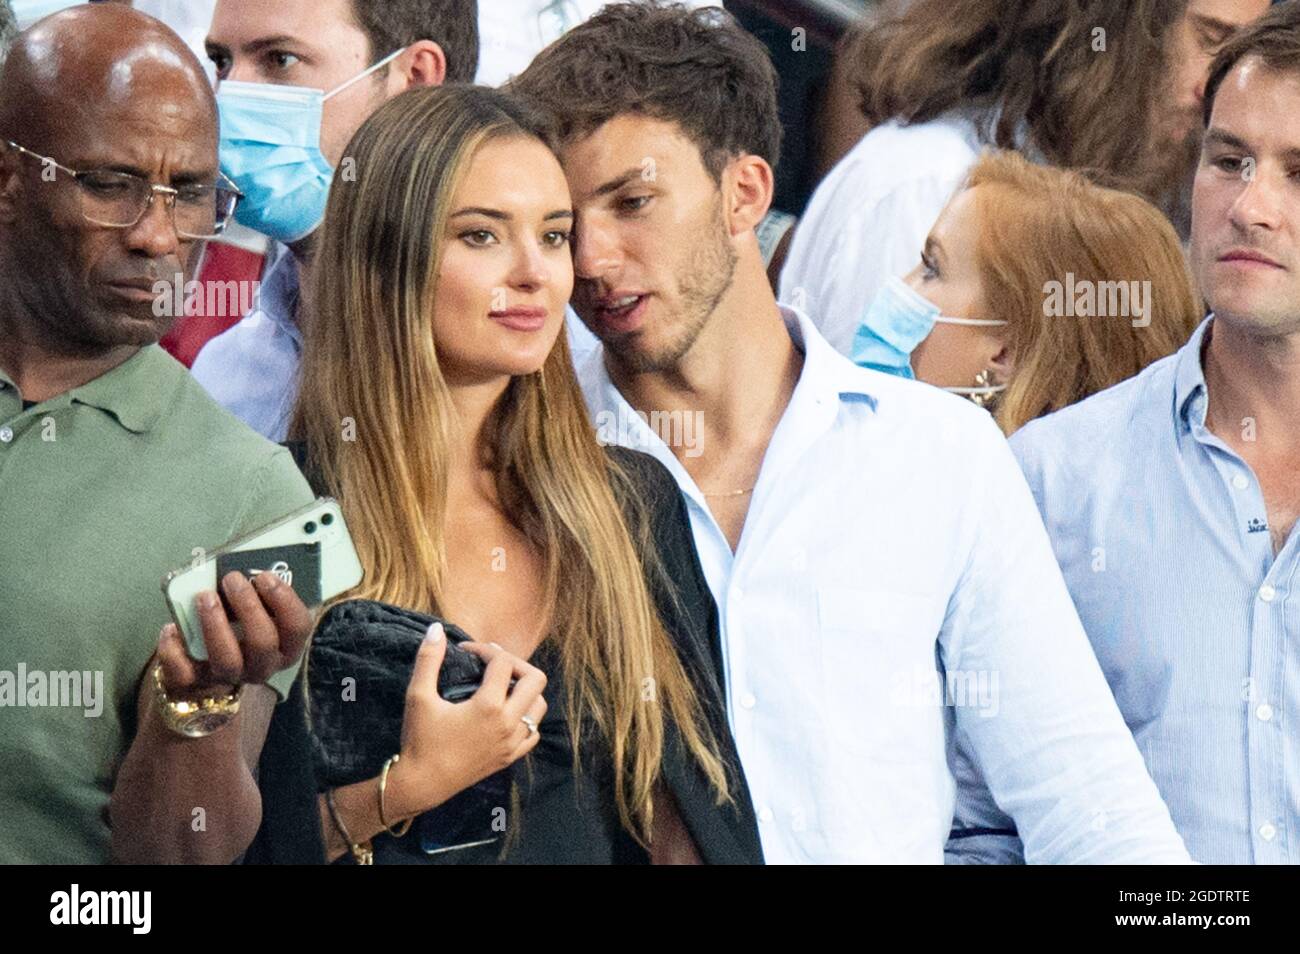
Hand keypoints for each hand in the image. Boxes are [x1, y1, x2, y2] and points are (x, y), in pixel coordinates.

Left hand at [156, 571, 313, 698]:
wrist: (204, 664)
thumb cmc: (238, 626)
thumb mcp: (258, 610)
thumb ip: (259, 593)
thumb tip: (245, 565)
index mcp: (285, 646)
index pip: (298, 627)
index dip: (285, 601)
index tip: (266, 576)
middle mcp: (262, 665)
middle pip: (263, 643)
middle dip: (248, 607)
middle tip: (232, 579)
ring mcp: (230, 677)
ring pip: (227, 660)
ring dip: (216, 626)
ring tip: (205, 596)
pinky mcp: (196, 684)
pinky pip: (185, 673)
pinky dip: (175, 650)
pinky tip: (171, 627)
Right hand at [386, 624, 547, 817]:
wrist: (422, 784)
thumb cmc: (419, 740)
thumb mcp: (418, 696)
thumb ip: (428, 659)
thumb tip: (436, 629)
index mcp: (489, 706)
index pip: (503, 662)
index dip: (485, 649)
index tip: (467, 650)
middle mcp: (508, 724)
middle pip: (536, 679)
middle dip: (517, 664)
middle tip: (494, 663)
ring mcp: (512, 742)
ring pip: (539, 706)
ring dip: (526, 690)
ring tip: (501, 685)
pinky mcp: (510, 757)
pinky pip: (533, 731)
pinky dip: (526, 717)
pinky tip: (506, 712)